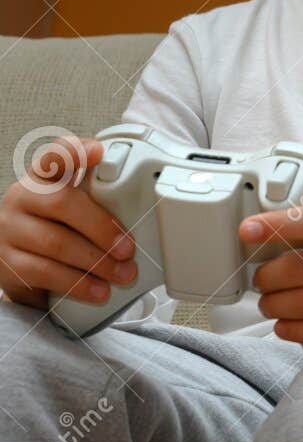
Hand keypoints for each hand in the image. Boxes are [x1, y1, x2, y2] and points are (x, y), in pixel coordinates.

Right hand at [0, 136, 137, 309]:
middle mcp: (23, 197)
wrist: (19, 261)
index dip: (75, 151)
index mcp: (43, 177)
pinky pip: (44, 272)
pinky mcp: (6, 261)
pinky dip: (77, 283)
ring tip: (122, 274)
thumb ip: (100, 199)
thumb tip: (148, 213)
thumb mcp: (75, 206)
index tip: (99, 151)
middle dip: (102, 228)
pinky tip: (98, 290)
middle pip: (62, 203)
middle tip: (128, 249)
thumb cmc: (59, 227)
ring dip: (96, 262)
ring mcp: (10, 229)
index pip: (56, 155)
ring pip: (55, 243)